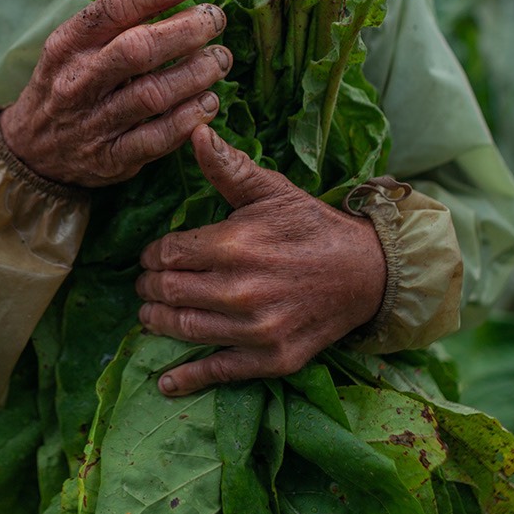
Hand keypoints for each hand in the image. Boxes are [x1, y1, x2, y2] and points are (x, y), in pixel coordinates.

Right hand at [0, 0, 231, 187]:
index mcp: (69, 44)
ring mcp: (94, 122)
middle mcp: (78, 81)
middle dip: (187, 30)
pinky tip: (208, 102)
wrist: (33, 150)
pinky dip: (189, 119)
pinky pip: (157, 139)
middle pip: (139, 49)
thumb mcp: (75, 46)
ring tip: (220, 59)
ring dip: (197, 73)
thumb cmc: (68, 84)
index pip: (118, 6)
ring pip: (154, 94)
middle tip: (215, 19)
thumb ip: (117, 21)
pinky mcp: (111, 158)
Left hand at [135, 125, 386, 396]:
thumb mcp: (271, 191)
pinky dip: (188, 379)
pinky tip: (166, 382)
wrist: (367, 273)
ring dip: (157, 323)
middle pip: (169, 293)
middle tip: (147, 285)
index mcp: (235, 245)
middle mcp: (241, 291)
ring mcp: (257, 329)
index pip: (168, 254)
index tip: (152, 258)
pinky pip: (219, 372)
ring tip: (151, 316)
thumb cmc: (312, 227)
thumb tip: (196, 131)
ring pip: (184, 329)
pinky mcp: (272, 358)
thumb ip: (228, 167)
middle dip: (150, 288)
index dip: (152, 256)